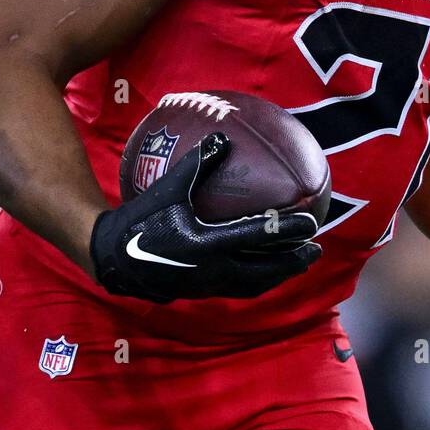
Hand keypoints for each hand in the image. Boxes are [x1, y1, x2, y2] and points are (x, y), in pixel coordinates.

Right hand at [90, 132, 321, 300]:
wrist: (113, 258)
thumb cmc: (140, 218)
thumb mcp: (168, 188)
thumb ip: (197, 164)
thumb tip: (222, 137)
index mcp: (204, 244)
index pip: (256, 237)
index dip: (286, 230)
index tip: (311, 223)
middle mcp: (211, 270)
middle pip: (264, 270)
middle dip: (293, 261)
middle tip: (316, 249)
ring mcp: (207, 286)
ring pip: (254, 285)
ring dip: (280, 274)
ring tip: (301, 263)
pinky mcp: (202, 292)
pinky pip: (240, 288)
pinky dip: (260, 280)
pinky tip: (268, 270)